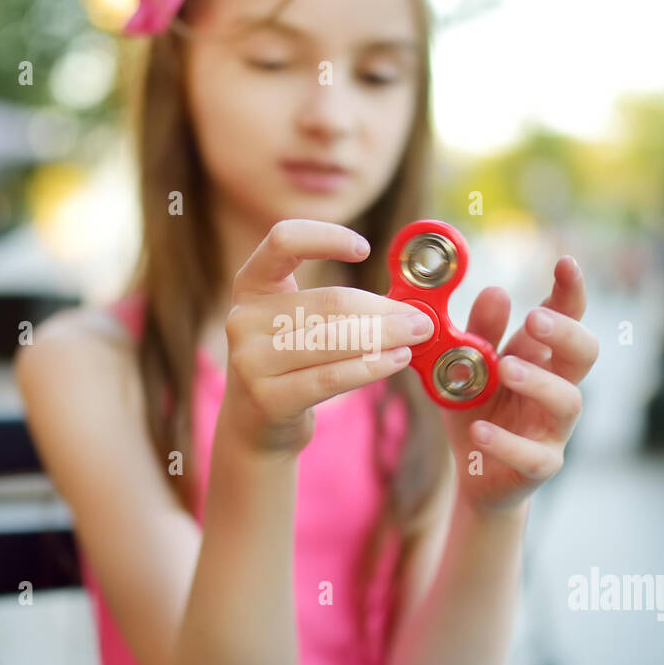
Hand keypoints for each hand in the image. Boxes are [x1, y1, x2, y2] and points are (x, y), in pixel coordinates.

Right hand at [222, 218, 436, 453]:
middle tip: (420, 317)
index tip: (365, 249)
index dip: (326, 237)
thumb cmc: (290, 365)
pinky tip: (398, 359)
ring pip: (334, 340)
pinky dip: (372, 366)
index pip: (283, 241)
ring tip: (417, 336)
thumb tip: (408, 305)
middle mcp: (243, 318)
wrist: (255, 426)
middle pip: (329, 302)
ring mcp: (250, 360)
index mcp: (250, 286)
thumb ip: (339, 306)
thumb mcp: (299, 324)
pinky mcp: (267, 398)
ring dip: (385, 336)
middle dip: (383, 309)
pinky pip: (332, 377)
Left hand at [441, 256, 598, 512]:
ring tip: (506, 368)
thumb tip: (497, 290)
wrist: (477, 474)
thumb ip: (479, 332)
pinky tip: (479, 430)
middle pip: (584, 354)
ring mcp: (554, 428)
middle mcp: (557, 387)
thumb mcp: (467, 366)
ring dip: (539, 381)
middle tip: (535, 318)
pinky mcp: (540, 464)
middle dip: (565, 333)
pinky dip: (506, 442)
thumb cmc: (479, 409)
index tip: (565, 262)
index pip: (568, 317)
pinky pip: (532, 455)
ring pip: (568, 401)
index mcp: (542, 356)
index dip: (571, 291)